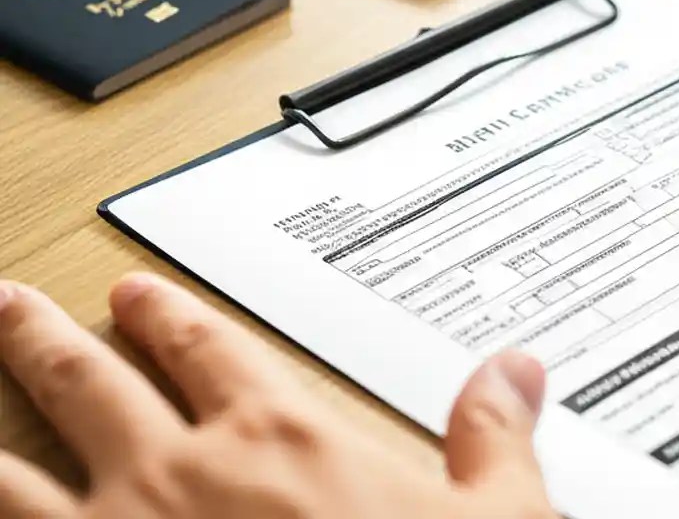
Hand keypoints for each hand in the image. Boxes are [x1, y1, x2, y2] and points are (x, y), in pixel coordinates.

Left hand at [0, 274, 555, 517]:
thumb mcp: (498, 517)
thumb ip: (492, 437)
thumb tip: (513, 373)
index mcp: (280, 438)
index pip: (206, 349)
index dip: (166, 316)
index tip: (136, 296)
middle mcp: (181, 475)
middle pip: (92, 383)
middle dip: (43, 340)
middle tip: (11, 308)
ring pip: (16, 467)